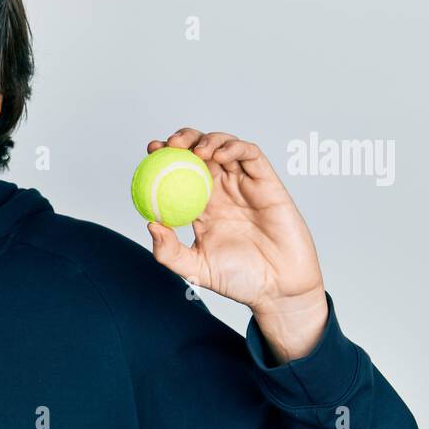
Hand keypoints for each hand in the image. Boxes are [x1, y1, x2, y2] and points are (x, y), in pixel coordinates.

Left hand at [145, 128, 327, 360]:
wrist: (277, 289)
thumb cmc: (239, 280)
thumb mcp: (195, 268)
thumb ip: (169, 251)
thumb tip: (150, 223)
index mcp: (201, 207)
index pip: (179, 173)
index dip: (164, 157)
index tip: (151, 152)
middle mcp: (222, 191)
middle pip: (199, 152)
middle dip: (182, 139)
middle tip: (169, 145)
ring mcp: (244, 185)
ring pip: (225, 147)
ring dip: (208, 139)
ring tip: (195, 150)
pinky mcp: (267, 183)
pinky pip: (251, 156)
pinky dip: (234, 147)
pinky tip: (219, 154)